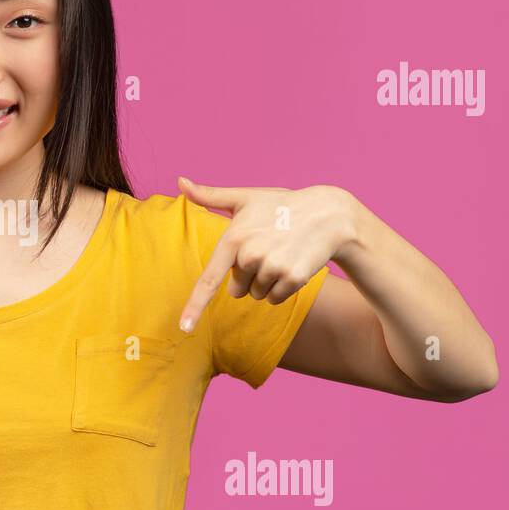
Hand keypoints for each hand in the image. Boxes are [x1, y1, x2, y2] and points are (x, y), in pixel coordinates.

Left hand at [176, 177, 355, 332]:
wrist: (328, 213)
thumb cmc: (281, 206)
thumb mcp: (245, 198)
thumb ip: (210, 196)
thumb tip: (180, 182)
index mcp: (234, 238)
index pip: (209, 279)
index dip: (195, 306)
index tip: (184, 327)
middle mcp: (251, 255)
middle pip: (236, 289)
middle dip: (248, 276)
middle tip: (266, 249)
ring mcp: (273, 268)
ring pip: (257, 295)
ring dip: (266, 281)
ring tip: (281, 253)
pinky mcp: (294, 278)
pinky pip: (275, 299)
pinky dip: (282, 288)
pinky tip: (293, 264)